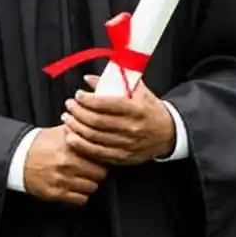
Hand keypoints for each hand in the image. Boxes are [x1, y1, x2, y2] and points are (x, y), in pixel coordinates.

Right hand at [22, 125, 107, 205]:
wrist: (19, 157)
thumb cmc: (43, 143)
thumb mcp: (62, 130)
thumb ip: (81, 128)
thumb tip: (98, 125)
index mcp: (72, 146)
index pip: (101, 156)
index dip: (103, 157)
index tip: (101, 157)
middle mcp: (68, 163)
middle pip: (100, 174)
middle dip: (99, 172)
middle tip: (94, 169)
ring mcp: (62, 179)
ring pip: (92, 187)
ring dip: (90, 184)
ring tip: (85, 178)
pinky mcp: (55, 193)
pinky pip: (80, 199)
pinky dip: (81, 195)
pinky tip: (76, 188)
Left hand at [61, 74, 176, 166]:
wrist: (168, 132)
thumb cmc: (150, 108)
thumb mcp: (138, 91)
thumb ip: (115, 82)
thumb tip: (88, 79)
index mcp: (136, 109)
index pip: (106, 104)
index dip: (88, 100)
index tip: (78, 95)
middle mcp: (131, 128)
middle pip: (96, 122)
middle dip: (78, 113)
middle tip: (69, 105)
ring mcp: (127, 145)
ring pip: (94, 138)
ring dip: (76, 128)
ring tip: (67, 119)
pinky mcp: (123, 157)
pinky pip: (97, 153)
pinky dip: (81, 145)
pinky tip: (71, 137)